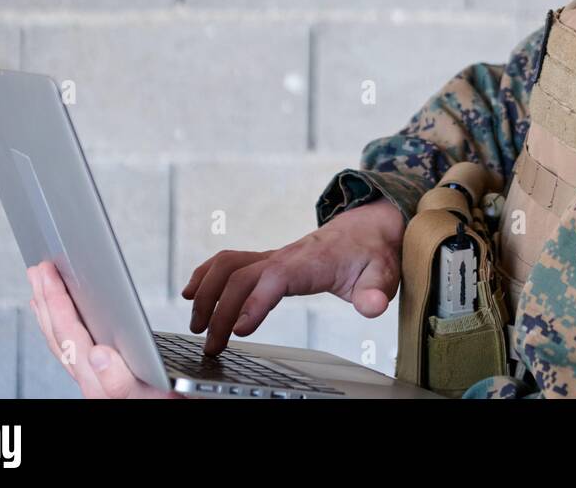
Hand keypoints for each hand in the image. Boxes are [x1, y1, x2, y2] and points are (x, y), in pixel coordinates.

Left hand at [27, 260, 182, 398]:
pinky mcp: (97, 378)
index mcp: (98, 382)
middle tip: (38, 269)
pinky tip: (60, 316)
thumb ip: (120, 381)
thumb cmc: (167, 405)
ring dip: (48, 309)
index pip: (69, 335)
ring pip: (59, 341)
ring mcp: (90, 379)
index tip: (50, 273)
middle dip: (46, 299)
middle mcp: (88, 381)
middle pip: (57, 335)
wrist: (170, 418)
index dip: (57, 301)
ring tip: (40, 285)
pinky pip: (68, 347)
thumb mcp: (155, 394)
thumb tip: (97, 353)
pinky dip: (59, 325)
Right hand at [183, 197, 405, 356]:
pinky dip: (206, 275)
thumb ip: (375, 292)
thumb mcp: (383, 274)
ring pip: (227, 264)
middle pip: (240, 275)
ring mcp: (273, 257)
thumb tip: (373, 307)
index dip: (254, 303)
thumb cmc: (372, 253)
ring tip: (197, 326)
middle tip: (212, 346)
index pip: (273, 278)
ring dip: (206, 292)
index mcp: (309, 262)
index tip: (239, 331)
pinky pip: (229, 262)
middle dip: (220, 310)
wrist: (368, 228)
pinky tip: (192, 293)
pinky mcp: (268, 261)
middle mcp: (285, 256)